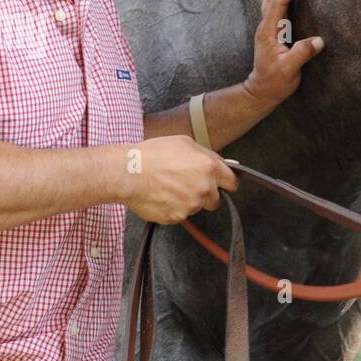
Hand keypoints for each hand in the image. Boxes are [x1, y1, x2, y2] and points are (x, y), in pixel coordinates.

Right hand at [122, 135, 236, 224]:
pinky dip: (173, 208)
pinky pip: (180, 215)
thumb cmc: (153, 154)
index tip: (222, 185)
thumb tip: (219, 165)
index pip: (232, 183)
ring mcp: (191, 205)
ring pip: (197, 207)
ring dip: (188, 201)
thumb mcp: (185, 143)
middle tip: (188, 185)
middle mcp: (204, 188)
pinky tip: (162, 196)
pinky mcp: (177, 217)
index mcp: (209, 167)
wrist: (128, 173)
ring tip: (170, 188)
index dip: (226, 183)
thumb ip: (206, 156)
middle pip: (216, 199)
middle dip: (206, 194)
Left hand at [244, 0, 323, 106]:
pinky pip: (270, 0)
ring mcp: (266, 24)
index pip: (280, 3)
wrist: (261, 90)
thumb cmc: (275, 82)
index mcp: (269, 31)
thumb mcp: (289, 70)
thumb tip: (319, 40)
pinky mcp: (269, 27)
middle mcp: (265, 24)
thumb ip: (301, 54)